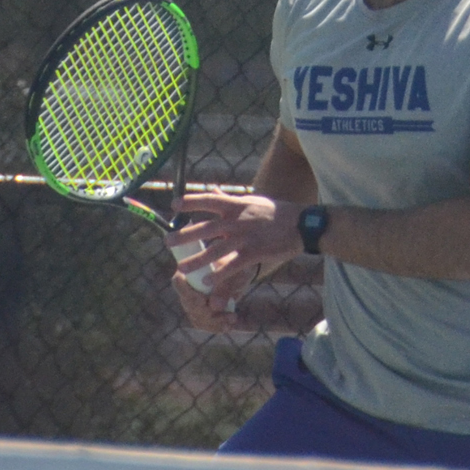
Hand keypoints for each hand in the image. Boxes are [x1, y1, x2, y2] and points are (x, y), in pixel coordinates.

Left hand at [165, 191, 306, 329]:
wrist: (302, 225)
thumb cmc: (276, 212)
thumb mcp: (252, 200)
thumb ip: (229, 198)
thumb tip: (212, 188)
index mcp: (236, 205)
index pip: (208, 200)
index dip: (190, 201)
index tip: (173, 205)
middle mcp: (237, 221)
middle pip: (205, 229)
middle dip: (184, 236)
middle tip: (167, 242)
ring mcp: (245, 238)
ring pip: (215, 251)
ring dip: (197, 260)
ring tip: (181, 268)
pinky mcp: (254, 253)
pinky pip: (232, 265)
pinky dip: (219, 274)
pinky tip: (207, 281)